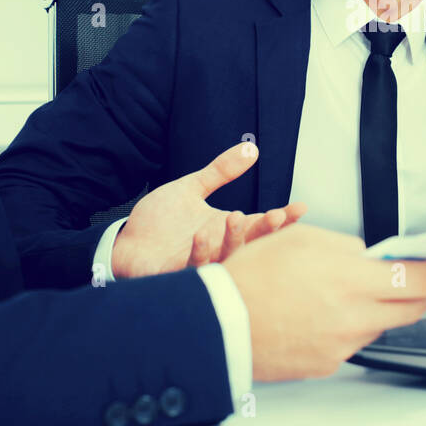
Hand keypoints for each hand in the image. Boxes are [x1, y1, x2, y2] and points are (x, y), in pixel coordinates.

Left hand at [111, 141, 306, 278]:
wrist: (125, 244)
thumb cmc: (159, 222)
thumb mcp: (190, 189)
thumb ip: (220, 171)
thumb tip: (251, 148)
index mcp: (225, 230)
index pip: (261, 226)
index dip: (282, 219)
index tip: (301, 207)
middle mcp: (218, 250)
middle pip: (251, 246)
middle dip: (266, 233)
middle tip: (276, 216)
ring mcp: (200, 265)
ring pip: (226, 259)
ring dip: (234, 240)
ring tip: (236, 215)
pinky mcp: (176, 276)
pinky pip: (194, 269)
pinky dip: (200, 252)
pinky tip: (201, 234)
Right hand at [224, 225, 425, 380]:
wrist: (220, 322)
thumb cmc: (253, 278)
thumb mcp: (304, 238)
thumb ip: (347, 246)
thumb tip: (369, 257)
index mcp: (351, 280)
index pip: (420, 279)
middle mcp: (353, 317)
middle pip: (412, 308)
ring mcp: (342, 345)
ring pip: (382, 324)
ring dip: (384, 307)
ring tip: (358, 290)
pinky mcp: (328, 363)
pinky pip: (354, 341)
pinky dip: (353, 324)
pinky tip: (329, 312)